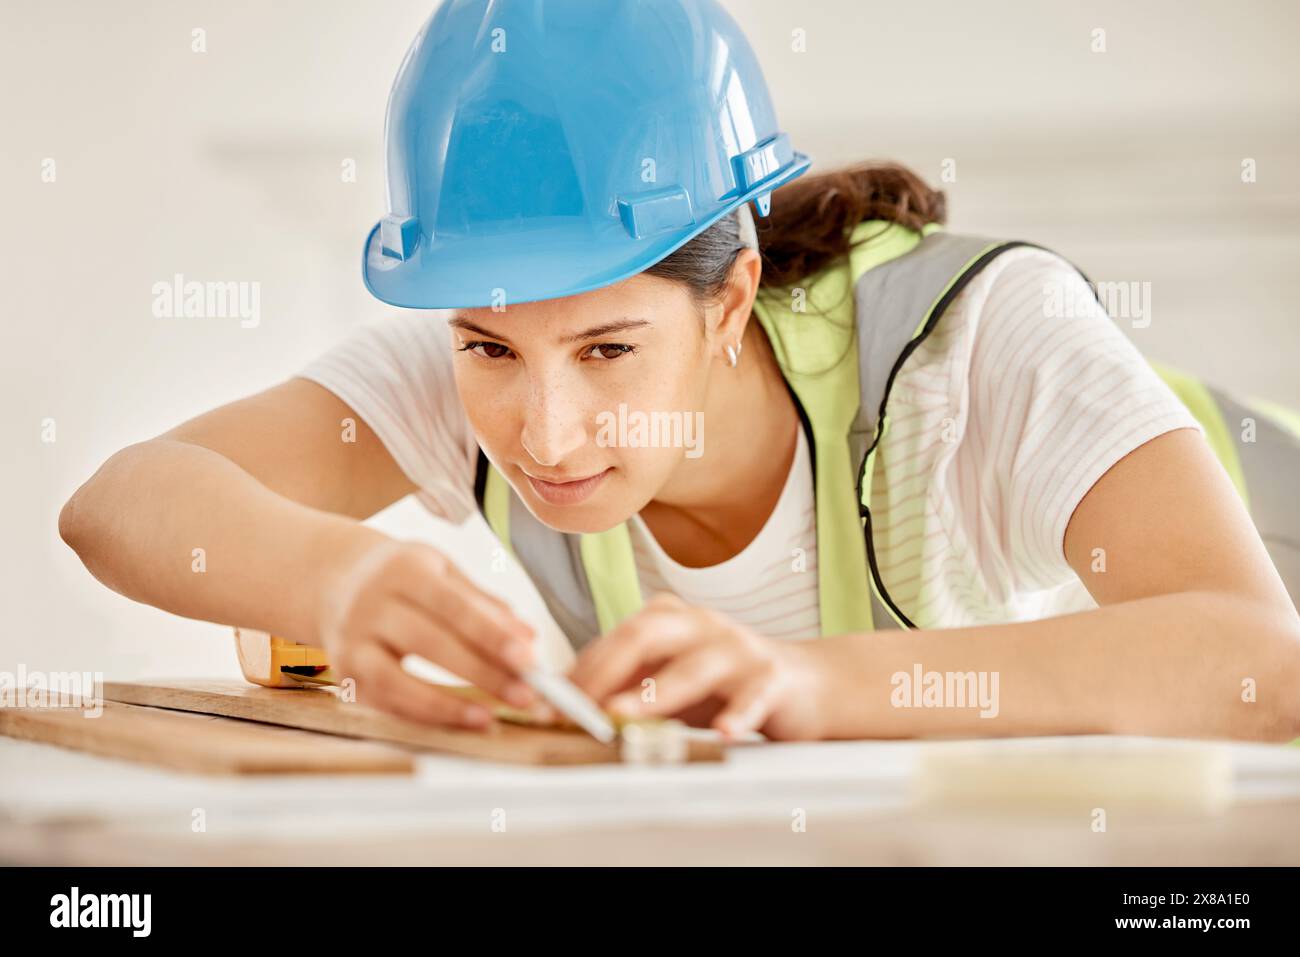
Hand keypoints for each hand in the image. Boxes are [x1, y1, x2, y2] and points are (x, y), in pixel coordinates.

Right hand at [315, 532, 542, 727]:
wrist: (338, 583)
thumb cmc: (405, 578)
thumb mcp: (443, 572)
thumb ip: (484, 604)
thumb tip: (528, 637)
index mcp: (404, 570)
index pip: (453, 605)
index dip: (491, 635)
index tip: (528, 659)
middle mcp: (370, 604)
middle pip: (429, 644)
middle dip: (482, 673)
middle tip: (525, 694)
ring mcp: (351, 642)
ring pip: (397, 682)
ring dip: (448, 705)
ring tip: (490, 718)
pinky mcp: (343, 676)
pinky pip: (386, 703)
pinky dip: (424, 716)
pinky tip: (459, 720)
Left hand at [569, 592, 825, 739]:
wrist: (804, 683)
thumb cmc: (724, 683)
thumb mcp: (668, 677)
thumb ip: (624, 682)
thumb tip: (562, 702)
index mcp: (670, 619)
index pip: (615, 638)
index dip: (581, 670)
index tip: (550, 703)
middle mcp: (702, 625)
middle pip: (647, 634)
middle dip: (605, 670)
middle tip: (576, 706)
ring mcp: (738, 649)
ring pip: (695, 666)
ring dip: (657, 692)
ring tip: (624, 713)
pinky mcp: (772, 679)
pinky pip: (753, 696)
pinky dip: (739, 714)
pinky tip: (725, 732)